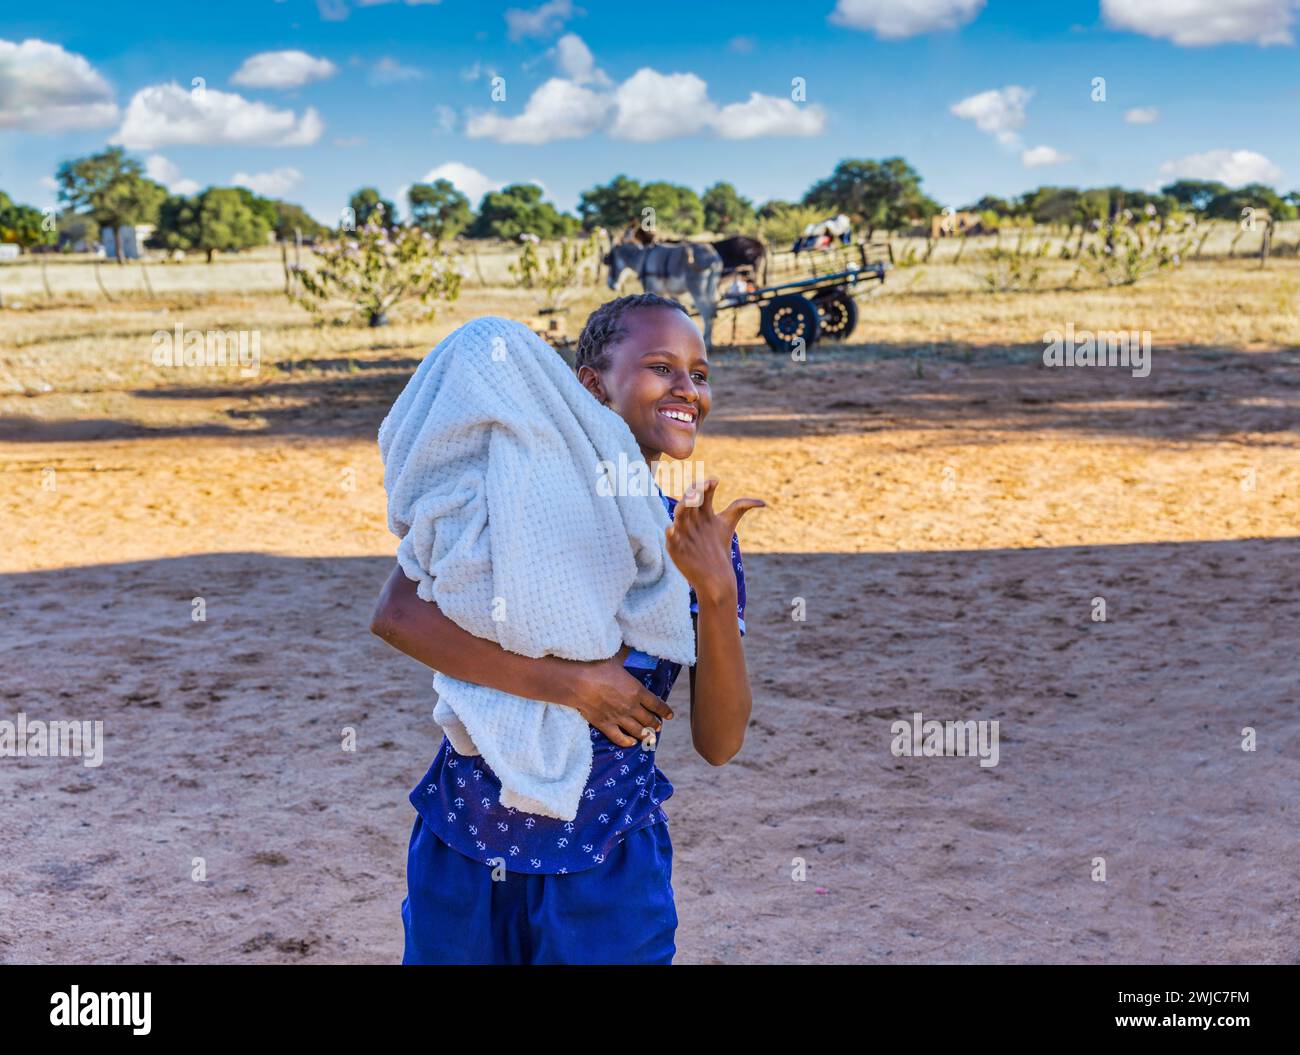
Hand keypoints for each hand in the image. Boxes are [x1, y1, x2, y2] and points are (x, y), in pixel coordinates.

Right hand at [567, 644, 674, 748]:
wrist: (579, 682)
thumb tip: (631, 644)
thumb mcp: (616, 657)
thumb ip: (626, 653)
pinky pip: (619, 737)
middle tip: (658, 727)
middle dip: (655, 724)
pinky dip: (627, 742)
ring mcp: (619, 717)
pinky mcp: (605, 725)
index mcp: (637, 691)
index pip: (656, 704)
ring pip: (637, 730)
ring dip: (645, 734)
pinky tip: (631, 743)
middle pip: (648, 719)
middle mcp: (631, 706)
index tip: (670, 716)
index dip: (664, 711)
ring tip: (649, 736)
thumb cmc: (598, 667)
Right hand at [665, 478, 764, 603]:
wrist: (716, 574)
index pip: (702, 494)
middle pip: (690, 501)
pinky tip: (672, 529)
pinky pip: (671, 540)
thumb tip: (763, 503)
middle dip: (695, 492)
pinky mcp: (676, 549)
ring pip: (679, 515)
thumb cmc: (720, 547)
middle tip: (703, 487)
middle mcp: (690, 519)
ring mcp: (682, 533)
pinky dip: (670, 534)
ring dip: (683, 506)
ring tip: (691, 499)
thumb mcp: (728, 524)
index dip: (707, 486)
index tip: (715, 481)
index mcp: (702, 512)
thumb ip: (741, 507)